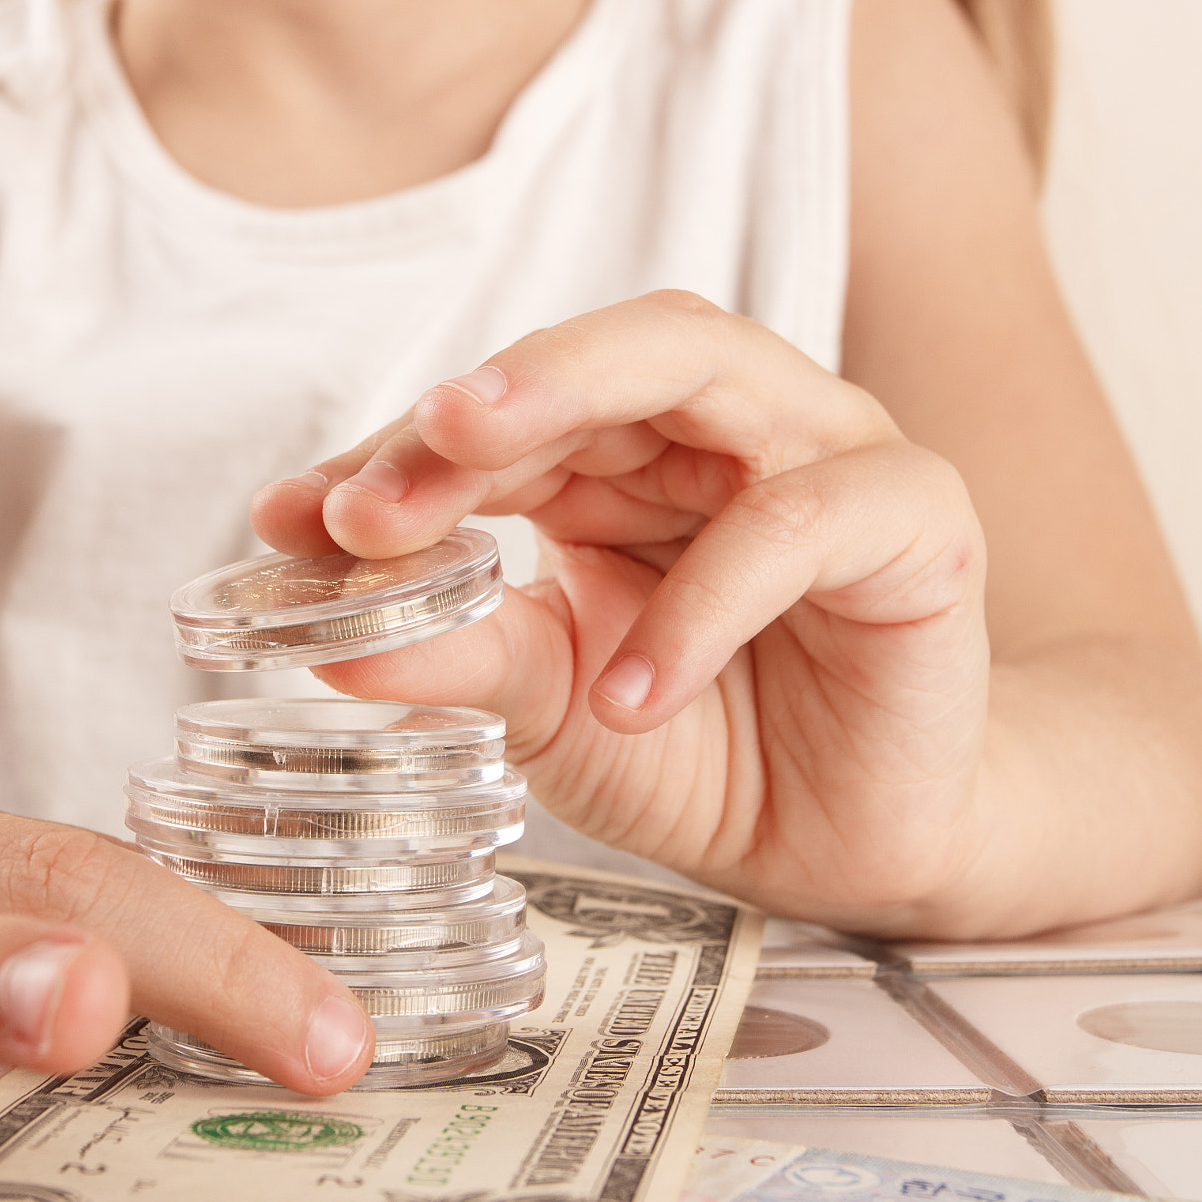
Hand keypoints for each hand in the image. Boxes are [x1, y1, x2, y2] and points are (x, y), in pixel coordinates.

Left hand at [254, 291, 990, 929]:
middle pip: (602, 356)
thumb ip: (461, 652)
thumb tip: (331, 638)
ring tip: (451, 510)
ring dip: (567, 418)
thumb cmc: (700, 748)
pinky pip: (801, 525)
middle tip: (369, 485)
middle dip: (476, 406)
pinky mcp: (917, 521)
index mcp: (624, 453)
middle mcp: (722, 425)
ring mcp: (825, 453)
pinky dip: (702, 604)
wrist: (848, 845)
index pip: (507, 416)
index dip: (397, 456)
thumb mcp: (551, 704)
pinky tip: (628, 692)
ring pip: (705, 371)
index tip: (284, 521)